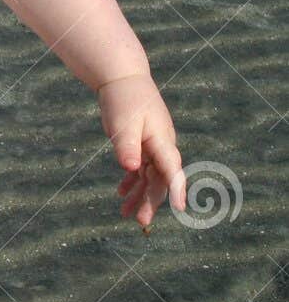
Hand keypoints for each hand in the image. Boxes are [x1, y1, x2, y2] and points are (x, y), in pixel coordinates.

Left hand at [97, 72, 186, 231]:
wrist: (123, 79)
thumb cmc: (124, 100)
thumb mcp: (122, 124)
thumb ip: (126, 147)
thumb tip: (131, 168)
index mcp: (162, 140)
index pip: (172, 169)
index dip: (176, 189)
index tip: (180, 208)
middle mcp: (162, 145)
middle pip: (161, 179)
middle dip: (152, 201)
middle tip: (141, 221)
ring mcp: (154, 146)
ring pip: (150, 177)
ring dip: (139, 195)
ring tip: (125, 214)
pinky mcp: (143, 144)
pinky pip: (141, 168)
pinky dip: (132, 181)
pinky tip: (121, 193)